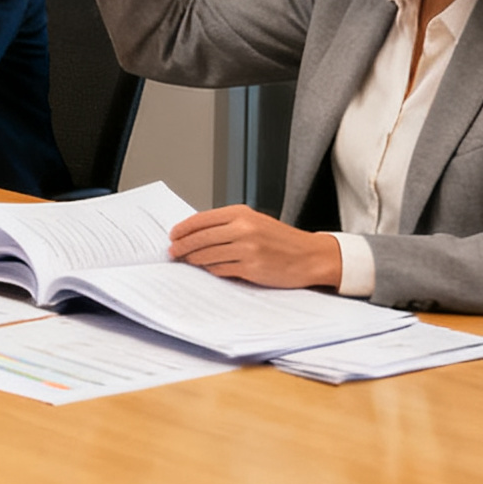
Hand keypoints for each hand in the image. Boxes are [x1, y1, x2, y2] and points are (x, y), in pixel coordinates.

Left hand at [168, 206, 341, 288]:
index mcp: (241, 214)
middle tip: (172, 251)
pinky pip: (221, 269)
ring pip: (208, 255)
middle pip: (201, 238)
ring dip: (194, 259)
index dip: (183, 228)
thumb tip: (195, 233)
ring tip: (187, 260)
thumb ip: (227, 224)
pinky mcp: (252, 268)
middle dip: (182, 246)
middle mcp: (243, 229)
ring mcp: (247, 249)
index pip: (202, 219)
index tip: (173, 235)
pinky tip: (209, 268)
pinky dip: (212, 269)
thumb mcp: (254, 222)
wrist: (310, 256)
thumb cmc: (281, 240)